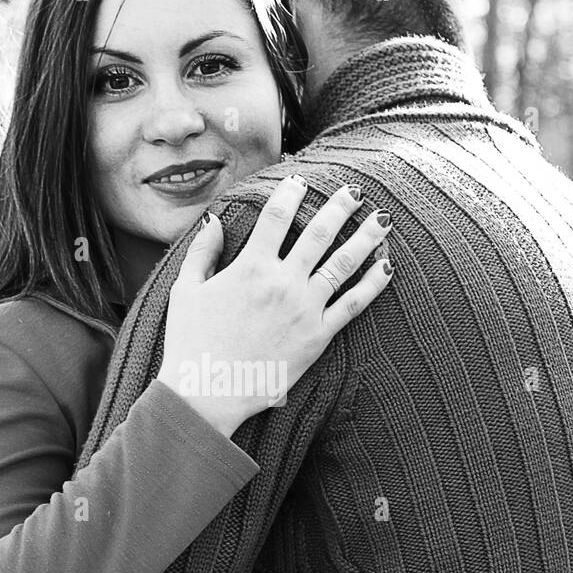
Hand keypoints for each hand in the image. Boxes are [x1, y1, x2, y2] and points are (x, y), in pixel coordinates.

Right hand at [157, 174, 393, 436]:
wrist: (206, 393)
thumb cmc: (189, 343)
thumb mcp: (185, 290)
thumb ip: (202, 252)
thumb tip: (213, 220)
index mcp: (249, 267)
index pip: (276, 216)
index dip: (290, 193)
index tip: (300, 179)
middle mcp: (282, 282)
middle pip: (319, 232)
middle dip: (340, 206)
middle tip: (356, 190)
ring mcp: (304, 309)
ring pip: (343, 263)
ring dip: (366, 237)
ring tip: (382, 219)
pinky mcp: (317, 338)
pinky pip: (352, 305)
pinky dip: (372, 284)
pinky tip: (386, 267)